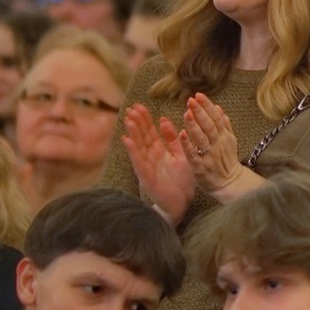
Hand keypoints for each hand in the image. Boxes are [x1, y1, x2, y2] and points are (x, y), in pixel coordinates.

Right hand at [123, 105, 196, 222]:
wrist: (182, 204)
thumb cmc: (181, 181)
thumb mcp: (181, 156)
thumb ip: (173, 140)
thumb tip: (164, 120)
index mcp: (160, 152)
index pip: (150, 132)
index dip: (144, 119)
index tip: (139, 106)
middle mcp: (151, 157)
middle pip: (142, 137)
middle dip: (137, 122)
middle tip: (131, 107)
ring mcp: (147, 167)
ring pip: (138, 147)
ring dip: (132, 134)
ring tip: (128, 120)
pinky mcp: (146, 177)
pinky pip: (139, 162)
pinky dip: (133, 151)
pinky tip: (127, 141)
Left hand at [180, 93, 244, 193]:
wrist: (229, 183)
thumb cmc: (226, 161)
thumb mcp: (230, 141)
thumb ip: (224, 124)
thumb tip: (219, 107)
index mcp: (224, 136)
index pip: (216, 117)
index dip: (207, 106)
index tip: (198, 95)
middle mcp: (218, 144)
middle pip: (209, 125)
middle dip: (200, 112)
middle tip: (191, 100)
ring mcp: (209, 155)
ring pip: (202, 138)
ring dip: (194, 125)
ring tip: (187, 113)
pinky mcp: (200, 167)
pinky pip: (194, 154)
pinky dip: (188, 144)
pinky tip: (182, 134)